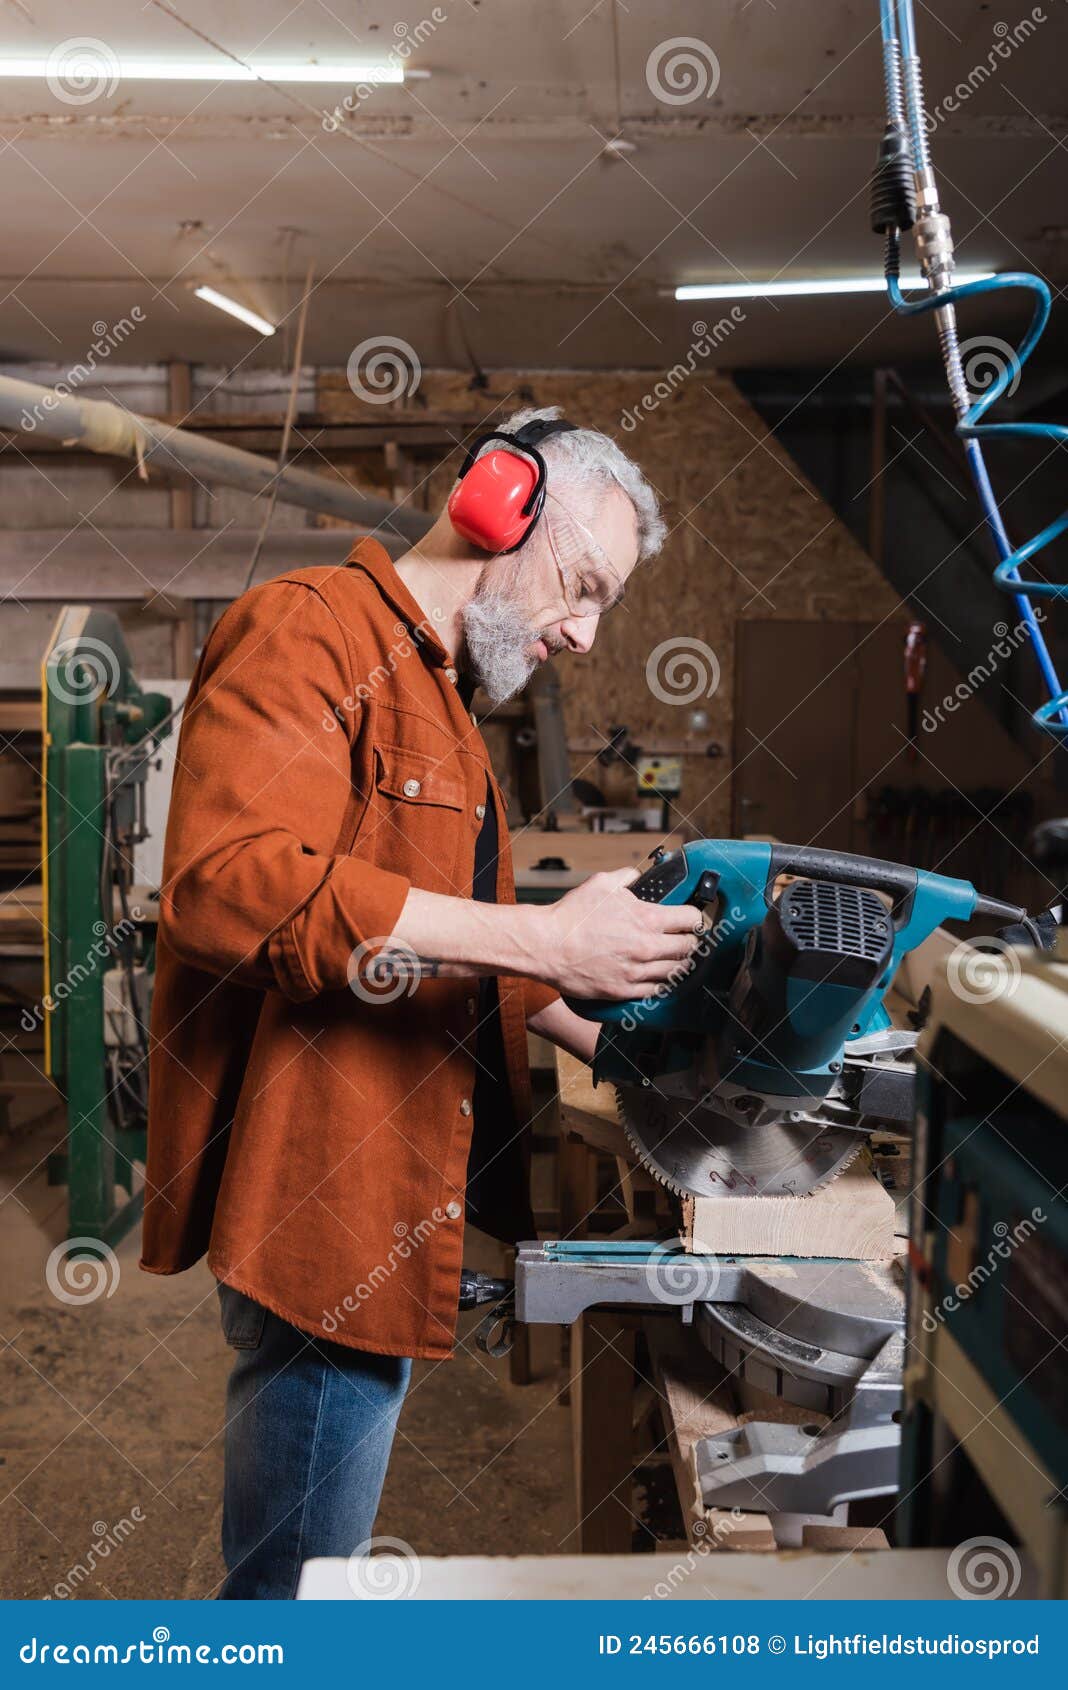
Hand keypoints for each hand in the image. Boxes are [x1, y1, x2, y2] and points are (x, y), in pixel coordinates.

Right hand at [537, 867, 703, 1000]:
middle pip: (689, 948)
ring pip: (676, 971)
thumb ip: (627, 877)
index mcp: (646, 919)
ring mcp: (636, 972)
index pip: (692, 919)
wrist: (546, 946)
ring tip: (675, 958)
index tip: (693, 919)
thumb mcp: (601, 883)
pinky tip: (659, 976)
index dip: (696, 917)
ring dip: (679, 963)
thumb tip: (639, 877)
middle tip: (687, 939)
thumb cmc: (571, 915)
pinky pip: (656, 990)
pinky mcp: (624, 990)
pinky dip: (661, 982)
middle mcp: (647, 947)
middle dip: (691, 941)